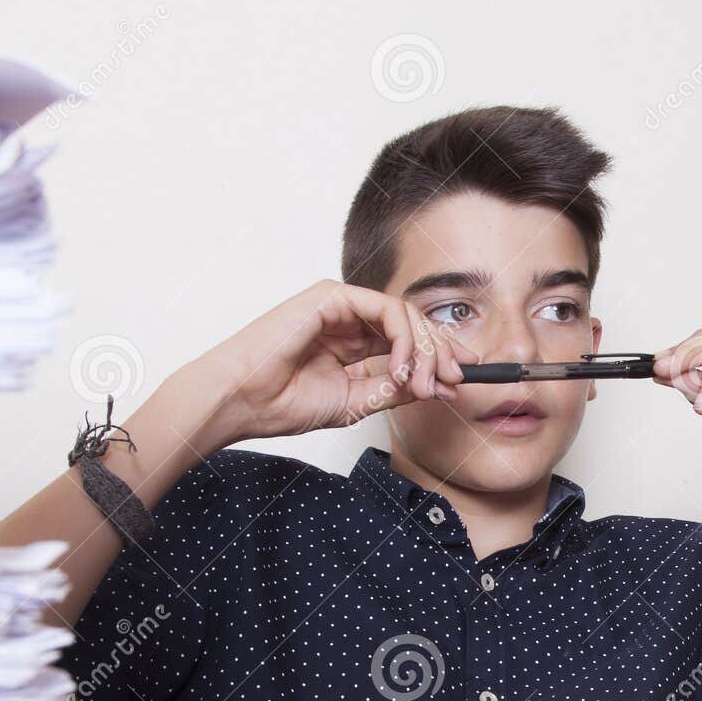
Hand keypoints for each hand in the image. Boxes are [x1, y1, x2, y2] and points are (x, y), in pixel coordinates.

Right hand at [190, 279, 468, 450]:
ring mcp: (339, 306)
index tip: (459, 379)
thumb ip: (392, 389)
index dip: (437, 357)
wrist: (243, 402)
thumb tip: (433, 384)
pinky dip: (402, 337)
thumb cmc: (281, 403)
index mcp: (351, 343)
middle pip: (412, 323)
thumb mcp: (354, 402)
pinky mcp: (331, 297)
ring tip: (423, 383)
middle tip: (454, 379)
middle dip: (440, 351)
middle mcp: (348, 320)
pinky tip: (401, 366)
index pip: (406, 341)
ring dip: (424, 348)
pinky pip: (384, 308)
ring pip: (403, 313)